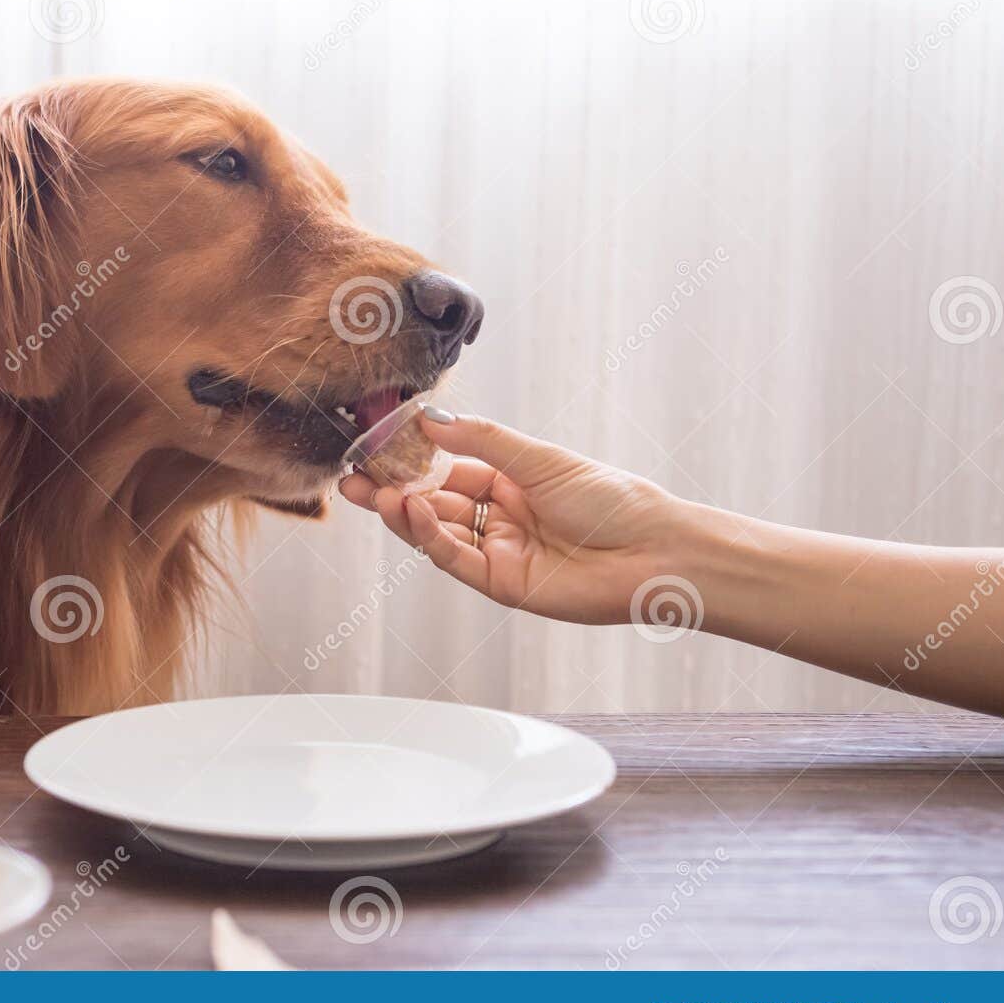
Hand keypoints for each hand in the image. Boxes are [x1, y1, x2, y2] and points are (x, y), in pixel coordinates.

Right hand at [338, 410, 686, 624]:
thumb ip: (482, 440)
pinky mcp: (501, 584)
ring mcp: (497, 552)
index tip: (374, 446)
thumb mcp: (539, 458)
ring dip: (403, 514)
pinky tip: (412, 512)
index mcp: (509, 483)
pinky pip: (454, 559)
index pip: (447, 468)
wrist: (651, 550)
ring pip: (436, 533)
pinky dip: (429, 537)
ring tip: (373, 494)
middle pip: (433, 503)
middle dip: (392, 491)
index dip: (411, 460)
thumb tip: (430, 418)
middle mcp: (498, 518)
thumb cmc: (609, 498)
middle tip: (352, 478)